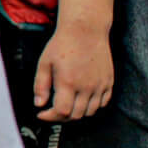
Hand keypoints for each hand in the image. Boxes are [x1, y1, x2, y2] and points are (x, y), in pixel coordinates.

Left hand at [35, 0, 115, 122]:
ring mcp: (100, 85)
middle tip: (53, 111)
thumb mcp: (44, 63)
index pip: (62, 112)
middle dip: (62, 117)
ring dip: (77, 113)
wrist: (85, 30)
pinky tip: (82, 100)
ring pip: (91, 111)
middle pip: (76, 115)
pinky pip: (103, 102)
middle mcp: (86, 86)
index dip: (50, 117)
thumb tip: (39, 104)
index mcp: (68, 82)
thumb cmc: (64, 44)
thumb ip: (40, 85)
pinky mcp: (108, 81)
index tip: (42, 114)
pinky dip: (93, 106)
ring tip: (67, 105)